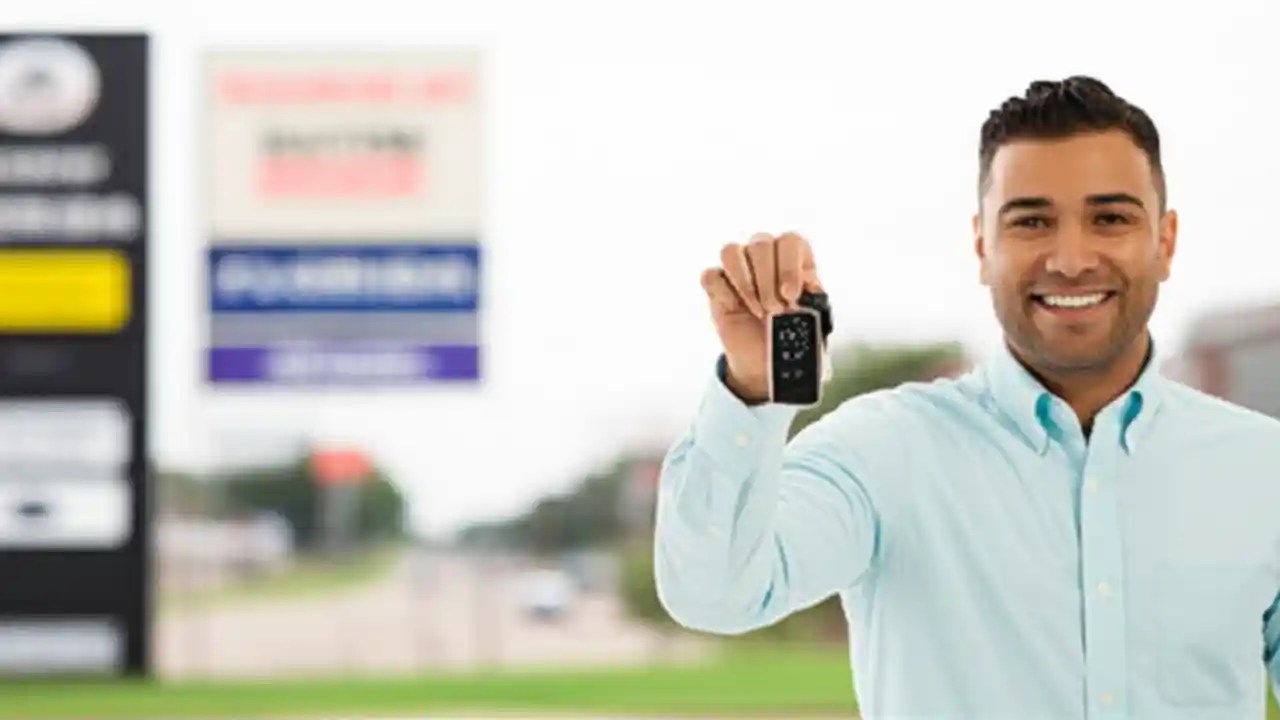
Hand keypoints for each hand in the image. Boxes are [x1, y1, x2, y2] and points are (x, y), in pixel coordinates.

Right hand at [700, 231, 823, 402]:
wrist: (765, 363)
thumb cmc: (791, 336)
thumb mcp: (812, 321)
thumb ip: (814, 303)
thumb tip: (810, 291)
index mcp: (794, 260)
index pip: (790, 241)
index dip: (790, 265)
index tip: (791, 294)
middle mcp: (765, 257)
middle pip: (760, 243)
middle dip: (768, 281)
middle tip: (775, 310)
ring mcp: (738, 269)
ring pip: (731, 251)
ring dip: (745, 282)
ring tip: (757, 310)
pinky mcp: (716, 285)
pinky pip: (711, 275)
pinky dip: (722, 292)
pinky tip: (734, 309)